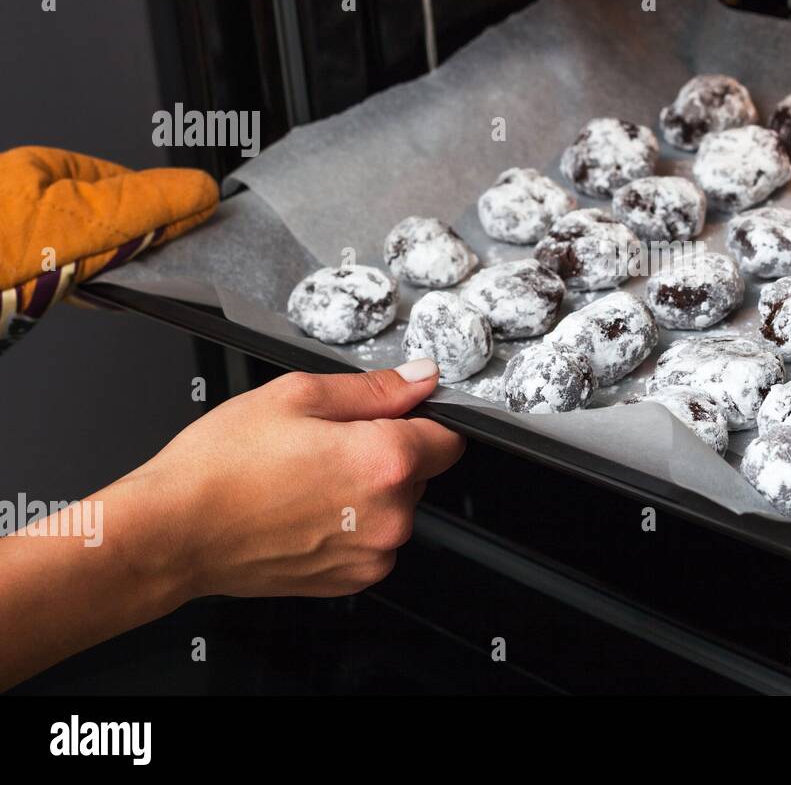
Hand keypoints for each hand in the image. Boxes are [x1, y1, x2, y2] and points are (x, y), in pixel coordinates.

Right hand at [121, 358, 464, 599]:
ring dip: (366, 490)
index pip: (449, 436)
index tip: (391, 414)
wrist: (173, 533)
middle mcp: (390, 516)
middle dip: (385, 452)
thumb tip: (421, 378)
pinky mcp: (350, 580)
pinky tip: (302, 510)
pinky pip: (370, 539)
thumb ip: (374, 388)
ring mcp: (372, 554)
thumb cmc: (221, 466)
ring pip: (394, 507)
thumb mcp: (298, 395)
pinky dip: (348, 524)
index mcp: (386, 462)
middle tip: (324, 444)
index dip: (421, 418)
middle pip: (420, 471)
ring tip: (304, 479)